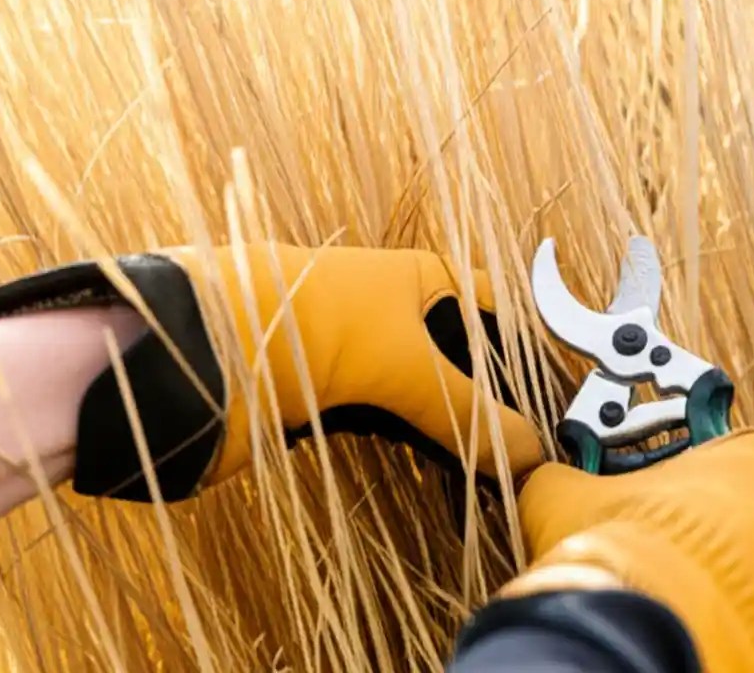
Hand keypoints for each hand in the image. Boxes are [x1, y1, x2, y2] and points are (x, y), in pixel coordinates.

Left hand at [0, 243, 545, 501]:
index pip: (502, 310)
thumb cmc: (296, 320)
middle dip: (502, 402)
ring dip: (464, 434)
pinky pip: (396, 429)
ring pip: (434, 399)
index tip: (569, 400)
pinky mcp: (334, 404)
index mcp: (419, 278)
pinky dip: (424, 450)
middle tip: (542, 452)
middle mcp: (396, 313)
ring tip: (505, 475)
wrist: (184, 354)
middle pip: (469, 359)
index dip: (537, 350)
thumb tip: (532, 453)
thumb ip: (469, 412)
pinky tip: (452, 476)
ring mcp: (364, 359)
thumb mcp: (397, 362)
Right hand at [500, 428, 753, 671]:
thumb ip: (565, 478)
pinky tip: (718, 645)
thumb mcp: (567, 501)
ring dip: (752, 594)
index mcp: (746, 469)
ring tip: (694, 614)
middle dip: (731, 541)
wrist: (640, 640)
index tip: (688, 491)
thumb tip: (544, 477)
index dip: (719, 469)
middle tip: (678, 563)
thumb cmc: (614, 559)